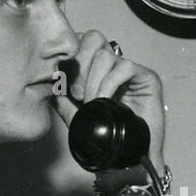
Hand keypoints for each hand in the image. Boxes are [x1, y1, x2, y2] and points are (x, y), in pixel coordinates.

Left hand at [50, 31, 166, 165]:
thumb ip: (62, 100)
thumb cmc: (107, 138)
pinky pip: (124, 67)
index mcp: (95, 69)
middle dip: (79, 65)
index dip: (68, 57)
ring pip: (104, 54)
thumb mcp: (76, 117)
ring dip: (92, 80)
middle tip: (76, 93)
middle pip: (92, 38)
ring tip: (91, 102)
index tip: (61, 83)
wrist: (130, 157)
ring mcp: (129, 70)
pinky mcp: (146, 77)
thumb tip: (49, 82)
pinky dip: (108, 84)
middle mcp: (112, 66)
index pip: (79, 42)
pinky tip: (104, 101)